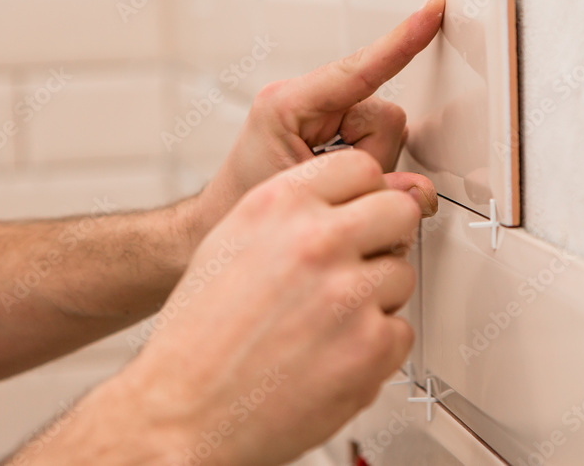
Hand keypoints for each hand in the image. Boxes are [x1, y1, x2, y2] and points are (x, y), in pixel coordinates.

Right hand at [47, 150, 420, 464]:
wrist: (182, 414)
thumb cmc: (198, 339)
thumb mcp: (231, 244)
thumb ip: (292, 215)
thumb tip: (348, 202)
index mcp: (279, 206)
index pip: (360, 167)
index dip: (364, 194)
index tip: (362, 212)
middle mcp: (317, 241)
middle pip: (399, 211)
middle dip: (386, 236)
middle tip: (363, 263)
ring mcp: (349, 294)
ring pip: (402, 275)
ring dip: (376, 298)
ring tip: (328, 323)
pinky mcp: (371, 346)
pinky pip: (400, 332)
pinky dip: (375, 348)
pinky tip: (333, 355)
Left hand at [183, 0, 445, 246]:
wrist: (223, 219)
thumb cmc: (248, 205)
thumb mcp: (306, 199)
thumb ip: (366, 188)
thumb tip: (417, 190)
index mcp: (287, 106)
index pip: (358, 69)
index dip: (400, 42)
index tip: (429, 11)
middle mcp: (309, 101)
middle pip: (385, 117)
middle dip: (375, 157)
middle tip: (338, 184)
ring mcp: (324, 112)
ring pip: (388, 133)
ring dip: (372, 164)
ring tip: (332, 181)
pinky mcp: (335, 126)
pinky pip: (378, 140)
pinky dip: (369, 161)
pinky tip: (339, 175)